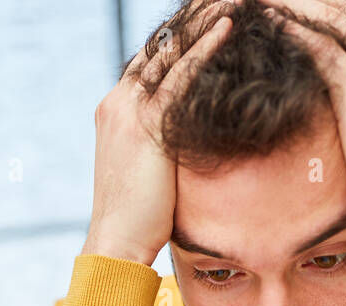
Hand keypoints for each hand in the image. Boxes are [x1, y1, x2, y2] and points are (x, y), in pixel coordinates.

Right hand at [81, 7, 234, 264]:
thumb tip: (189, 141)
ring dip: (202, 22)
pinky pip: (180, 75)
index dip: (176, 39)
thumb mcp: (145, 170)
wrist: (116, 241)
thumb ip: (161, 143)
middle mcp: (117, 103)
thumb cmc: (136, 218)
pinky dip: (205, 48)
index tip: (207, 17)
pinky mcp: (148, 126)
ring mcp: (129, 111)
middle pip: (157, 47)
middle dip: (190, 20)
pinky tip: (229, 27)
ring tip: (232, 1)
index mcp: (113, 110)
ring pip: (169, 52)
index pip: (147, 61)